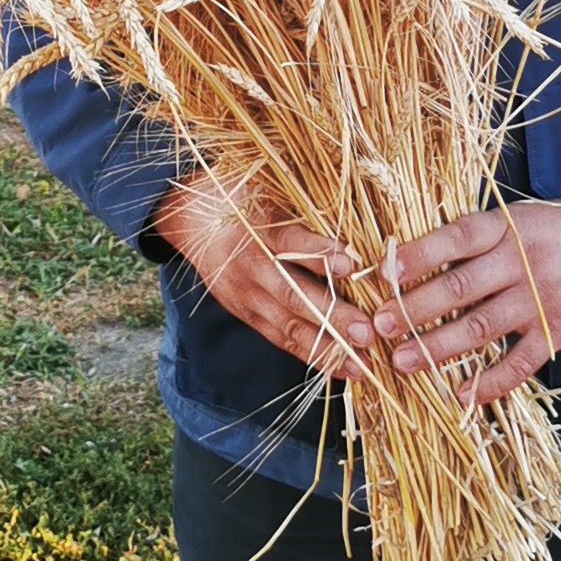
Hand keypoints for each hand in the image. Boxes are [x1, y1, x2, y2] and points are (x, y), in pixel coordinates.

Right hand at [153, 175, 376, 372]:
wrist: (194, 222)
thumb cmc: (245, 200)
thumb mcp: (270, 193)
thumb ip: (306, 213)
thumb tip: (356, 232)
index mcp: (258, 230)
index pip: (291, 242)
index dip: (320, 253)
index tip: (352, 264)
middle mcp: (251, 268)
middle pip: (293, 296)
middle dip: (332, 317)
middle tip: (367, 332)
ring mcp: (247, 297)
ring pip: (288, 327)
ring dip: (327, 348)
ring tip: (361, 365)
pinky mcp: (247, 315)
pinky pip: (282, 339)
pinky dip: (313, 355)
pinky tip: (342, 368)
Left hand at [370, 200, 560, 408]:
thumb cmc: (557, 229)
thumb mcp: (517, 217)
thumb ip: (474, 236)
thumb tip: (411, 257)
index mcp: (507, 228)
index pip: (457, 238)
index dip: (419, 255)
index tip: (384, 273)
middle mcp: (521, 263)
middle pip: (460, 287)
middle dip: (415, 308)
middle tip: (378, 326)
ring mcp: (539, 301)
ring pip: (481, 327)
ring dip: (438, 347)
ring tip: (403, 360)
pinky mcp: (556, 333)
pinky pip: (518, 363)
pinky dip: (489, 382)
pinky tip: (460, 394)